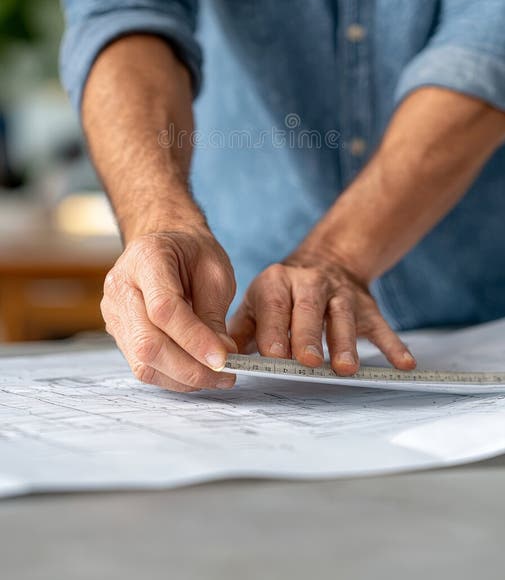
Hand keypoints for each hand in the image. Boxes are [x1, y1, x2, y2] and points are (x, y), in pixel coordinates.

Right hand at [101, 229, 237, 390]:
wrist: (167, 243)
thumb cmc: (193, 253)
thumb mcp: (215, 272)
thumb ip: (214, 314)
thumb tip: (220, 357)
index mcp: (145, 258)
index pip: (164, 309)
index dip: (194, 339)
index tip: (224, 358)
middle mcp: (120, 286)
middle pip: (148, 343)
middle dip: (191, 367)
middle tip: (227, 374)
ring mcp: (114, 312)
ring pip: (143, 362)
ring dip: (183, 377)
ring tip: (216, 376)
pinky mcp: (118, 333)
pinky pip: (142, 365)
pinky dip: (172, 376)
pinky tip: (196, 372)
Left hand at [229, 255, 415, 374]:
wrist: (325, 262)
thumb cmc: (282, 295)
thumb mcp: (257, 303)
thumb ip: (241, 331)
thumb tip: (220, 359)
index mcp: (276, 283)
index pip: (274, 307)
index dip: (274, 331)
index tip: (273, 355)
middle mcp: (310, 285)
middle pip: (309, 311)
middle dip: (308, 337)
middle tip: (306, 362)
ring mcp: (341, 295)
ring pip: (344, 317)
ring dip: (345, 342)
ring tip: (345, 368)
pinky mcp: (367, 306)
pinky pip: (382, 326)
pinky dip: (394, 345)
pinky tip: (403, 364)